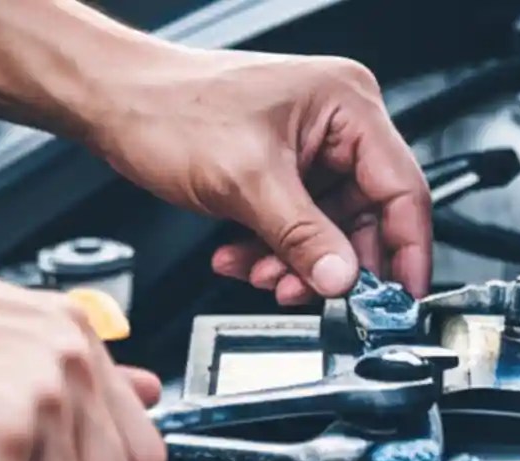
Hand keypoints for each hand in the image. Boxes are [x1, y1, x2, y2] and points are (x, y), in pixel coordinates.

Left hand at [89, 49, 431, 303]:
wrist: (115, 103)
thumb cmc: (172, 109)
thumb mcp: (248, 182)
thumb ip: (303, 237)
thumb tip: (344, 278)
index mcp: (347, 106)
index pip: (401, 189)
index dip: (405, 250)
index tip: (398, 297)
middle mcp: (336, 123)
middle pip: (363, 216)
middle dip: (329, 262)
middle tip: (304, 292)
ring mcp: (308, 148)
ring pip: (325, 230)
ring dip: (291, 262)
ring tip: (257, 274)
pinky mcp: (280, 171)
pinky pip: (294, 226)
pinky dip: (269, 250)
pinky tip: (239, 257)